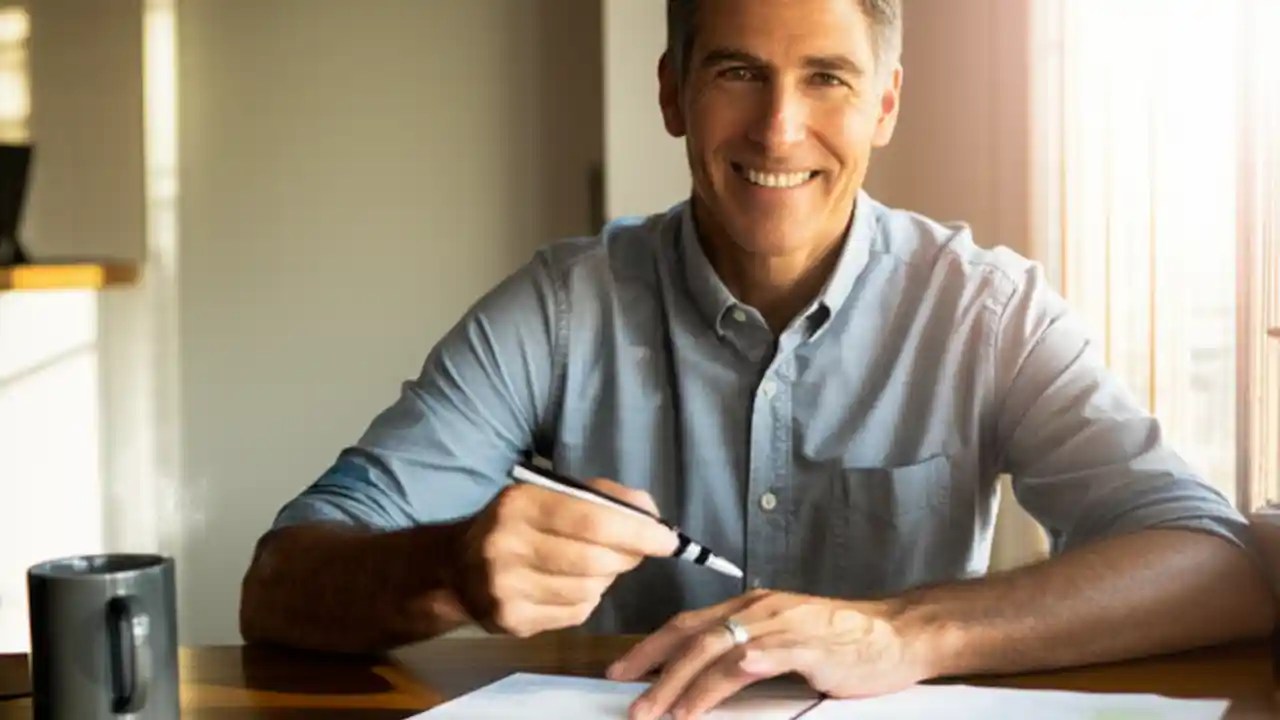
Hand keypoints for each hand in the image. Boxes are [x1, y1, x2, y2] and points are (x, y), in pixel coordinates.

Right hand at [448, 478, 677, 637]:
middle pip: (595, 560)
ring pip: (589, 590)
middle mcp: (507, 545)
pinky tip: (569, 586)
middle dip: (626, 558)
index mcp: (520, 504)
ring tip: (593, 567)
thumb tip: (652, 514)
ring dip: (605, 580)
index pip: (593, 520)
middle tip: (632, 553)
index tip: (667, 540)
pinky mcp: (511, 620)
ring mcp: (506, 588)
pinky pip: (574, 613)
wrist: (456, 569)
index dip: (638, 532)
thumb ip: (604, 497)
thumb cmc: (519, 525)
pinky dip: (586, 601)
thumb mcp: (552, 496)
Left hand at [606, 590, 929, 719]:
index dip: (650, 648)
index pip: (688, 625)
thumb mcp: (783, 640)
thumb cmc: (842, 641)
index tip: (622, 672)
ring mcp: (785, 626)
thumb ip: (745, 652)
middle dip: (657, 671)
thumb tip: (703, 679)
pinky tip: (725, 681)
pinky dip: (744, 666)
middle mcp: (760, 610)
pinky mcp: (812, 645)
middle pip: (695, 638)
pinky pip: (770, 654)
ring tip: (666, 712)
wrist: (897, 633)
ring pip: (722, 649)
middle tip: (632, 703)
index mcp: (750, 607)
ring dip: (688, 684)